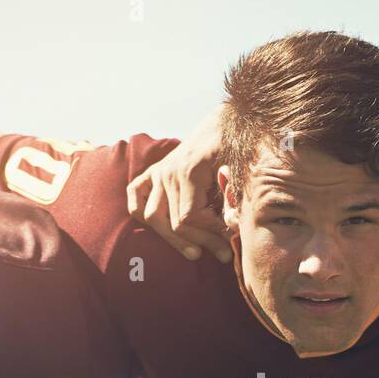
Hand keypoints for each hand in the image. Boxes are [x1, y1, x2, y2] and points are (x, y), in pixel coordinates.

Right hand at [127, 108, 231, 262]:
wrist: (224, 122)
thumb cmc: (237, 146)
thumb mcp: (242, 168)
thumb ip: (236, 196)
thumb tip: (232, 226)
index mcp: (189, 171)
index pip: (189, 218)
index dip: (209, 235)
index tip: (229, 243)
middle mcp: (168, 172)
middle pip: (174, 222)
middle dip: (201, 242)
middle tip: (224, 254)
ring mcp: (158, 173)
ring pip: (153, 217)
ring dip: (174, 239)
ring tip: (196, 252)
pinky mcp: (152, 173)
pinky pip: (136, 198)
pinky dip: (142, 214)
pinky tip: (163, 228)